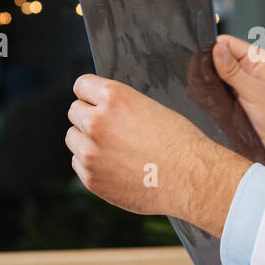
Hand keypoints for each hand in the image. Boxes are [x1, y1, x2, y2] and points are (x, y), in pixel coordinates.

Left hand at [65, 74, 250, 235]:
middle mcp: (97, 122)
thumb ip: (119, 107)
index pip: (81, 85)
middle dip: (89, 117)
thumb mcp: (151, 108)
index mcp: (114, 98)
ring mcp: (90, 152)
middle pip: (74, 111)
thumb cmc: (180, 142)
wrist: (191, 179)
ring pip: (73, 139)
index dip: (91, 94)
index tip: (95, 102)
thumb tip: (100, 110)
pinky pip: (79, 164)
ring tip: (114, 150)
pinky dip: (92, 165)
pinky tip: (116, 167)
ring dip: (87, 141)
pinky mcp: (91, 178)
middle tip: (110, 129)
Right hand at [213, 34, 264, 173]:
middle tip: (198, 78)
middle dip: (208, 67)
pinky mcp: (233, 101)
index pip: (228, 43)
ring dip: (208, 83)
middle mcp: (247, 70)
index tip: (200, 59)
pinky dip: (209, 95)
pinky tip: (203, 100)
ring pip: (215, 77)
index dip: (213, 49)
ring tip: (201, 91)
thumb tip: (216, 49)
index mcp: (257, 60)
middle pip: (219, 59)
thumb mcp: (254, 91)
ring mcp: (239, 85)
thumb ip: (233, 71)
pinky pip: (216, 92)